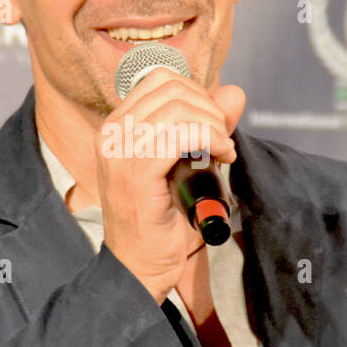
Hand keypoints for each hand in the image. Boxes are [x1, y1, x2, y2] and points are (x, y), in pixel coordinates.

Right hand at [95, 68, 245, 302]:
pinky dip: (211, 139)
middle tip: (222, 140)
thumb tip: (235, 92)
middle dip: (209, 109)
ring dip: (213, 125)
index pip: (161, 80)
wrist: (139, 266)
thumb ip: (208, 125)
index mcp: (117, 126)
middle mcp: (112, 132)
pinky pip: (180, 135)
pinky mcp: (135, 171)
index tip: (213, 124)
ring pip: (178, 108)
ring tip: (224, 151)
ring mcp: (119, 151)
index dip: (197, 94)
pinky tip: (222, 156)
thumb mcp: (188, 163)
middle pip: (172, 88)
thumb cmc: (162, 220)